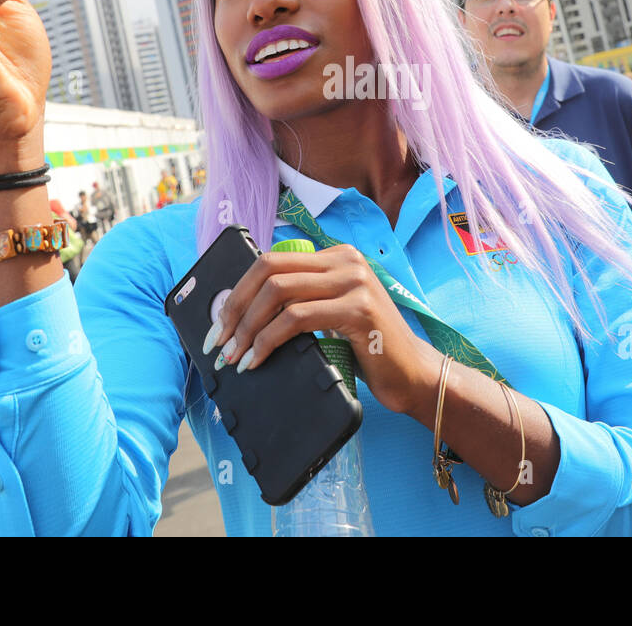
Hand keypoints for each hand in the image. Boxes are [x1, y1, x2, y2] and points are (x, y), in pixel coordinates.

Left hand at [203, 244, 441, 415]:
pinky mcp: (359, 309)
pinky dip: (268, 341)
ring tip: (235, 356)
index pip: (272, 261)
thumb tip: (242, 312)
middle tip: (219, 341)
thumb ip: (301, 301)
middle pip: (269, 270)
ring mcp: (354, 282)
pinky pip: (296, 318)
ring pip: (278, 292)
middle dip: (235, 307)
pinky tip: (258, 361)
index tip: (220, 324)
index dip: (238, 292)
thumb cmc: (367, 349)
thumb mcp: (330, 314)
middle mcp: (346, 260)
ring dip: (248, 328)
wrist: (412, 374)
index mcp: (336, 256)